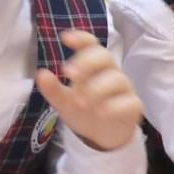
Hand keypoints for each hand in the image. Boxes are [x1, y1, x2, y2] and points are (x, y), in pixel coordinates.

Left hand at [34, 30, 143, 152]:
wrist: (102, 135)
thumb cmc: (84, 109)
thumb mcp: (64, 101)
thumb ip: (53, 89)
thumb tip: (41, 74)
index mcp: (93, 65)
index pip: (91, 44)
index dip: (81, 38)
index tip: (65, 38)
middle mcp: (110, 72)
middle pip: (104, 56)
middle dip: (87, 62)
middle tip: (69, 74)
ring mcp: (124, 88)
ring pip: (116, 79)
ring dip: (96, 88)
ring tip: (80, 101)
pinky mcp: (133, 105)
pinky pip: (128, 101)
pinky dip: (113, 106)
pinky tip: (100, 112)